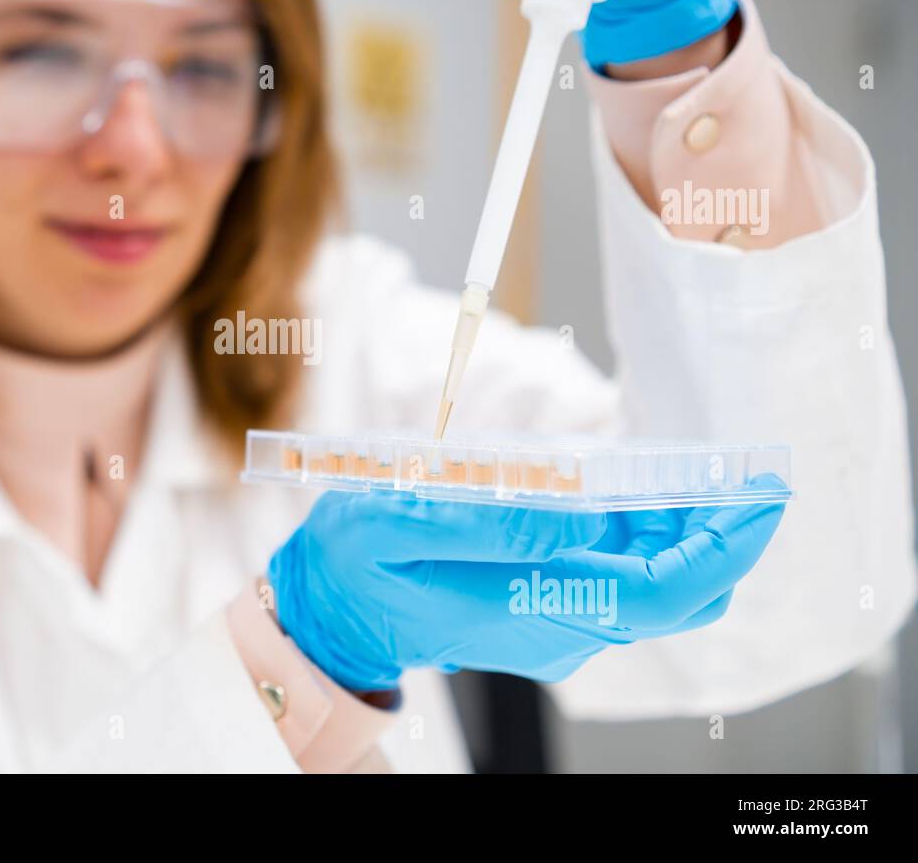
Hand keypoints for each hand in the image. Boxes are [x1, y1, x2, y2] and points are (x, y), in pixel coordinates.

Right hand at [266, 475, 786, 689]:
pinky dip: (647, 531)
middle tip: (739, 469)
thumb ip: (486, 521)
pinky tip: (638, 486)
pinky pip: (621, 574)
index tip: (760, 496)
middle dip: (719, 533)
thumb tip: (577, 512)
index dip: (721, 546)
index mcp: (527, 604)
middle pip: (676, 592)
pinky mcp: (548, 604)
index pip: (659, 592)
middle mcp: (558, 623)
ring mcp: (557, 619)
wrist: (330, 611)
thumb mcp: (396, 524)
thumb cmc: (353, 562)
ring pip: (655, 581)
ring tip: (693, 467)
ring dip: (683, 526)